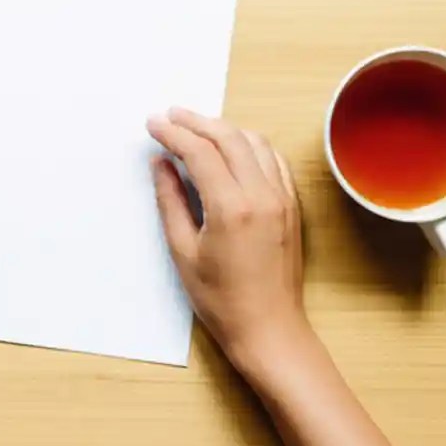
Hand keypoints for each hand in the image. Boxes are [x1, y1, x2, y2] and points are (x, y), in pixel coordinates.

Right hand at [146, 108, 307, 368]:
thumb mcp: (183, 251)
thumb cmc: (221, 300)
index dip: (173, 133)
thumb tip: (161, 164)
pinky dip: (250, 145)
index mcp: (231, 207)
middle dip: (196, 121)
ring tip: (198, 128)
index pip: (200, 152)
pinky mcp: (292, 206)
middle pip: (228, 137)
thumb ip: (170, 201)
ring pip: (255, 142)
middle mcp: (262, 195)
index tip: (153, 125)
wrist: (269, 329)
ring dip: (224, 129)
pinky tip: (233, 149)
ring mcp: (282, 198)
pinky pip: (273, 160)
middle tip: (170, 116)